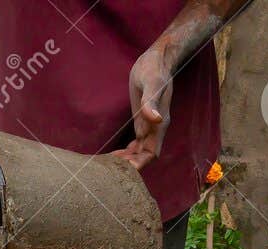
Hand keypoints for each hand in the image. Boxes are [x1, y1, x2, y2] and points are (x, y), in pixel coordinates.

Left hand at [112, 47, 174, 169]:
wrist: (155, 59)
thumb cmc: (154, 69)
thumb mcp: (152, 83)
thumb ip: (152, 101)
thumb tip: (156, 120)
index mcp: (160, 124)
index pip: (151, 153)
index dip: (139, 163)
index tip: (124, 168)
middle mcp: (155, 129)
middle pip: (143, 156)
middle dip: (129, 165)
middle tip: (109, 169)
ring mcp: (148, 126)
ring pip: (138, 151)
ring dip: (126, 160)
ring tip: (108, 165)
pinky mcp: (141, 120)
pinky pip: (135, 143)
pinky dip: (126, 151)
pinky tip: (113, 154)